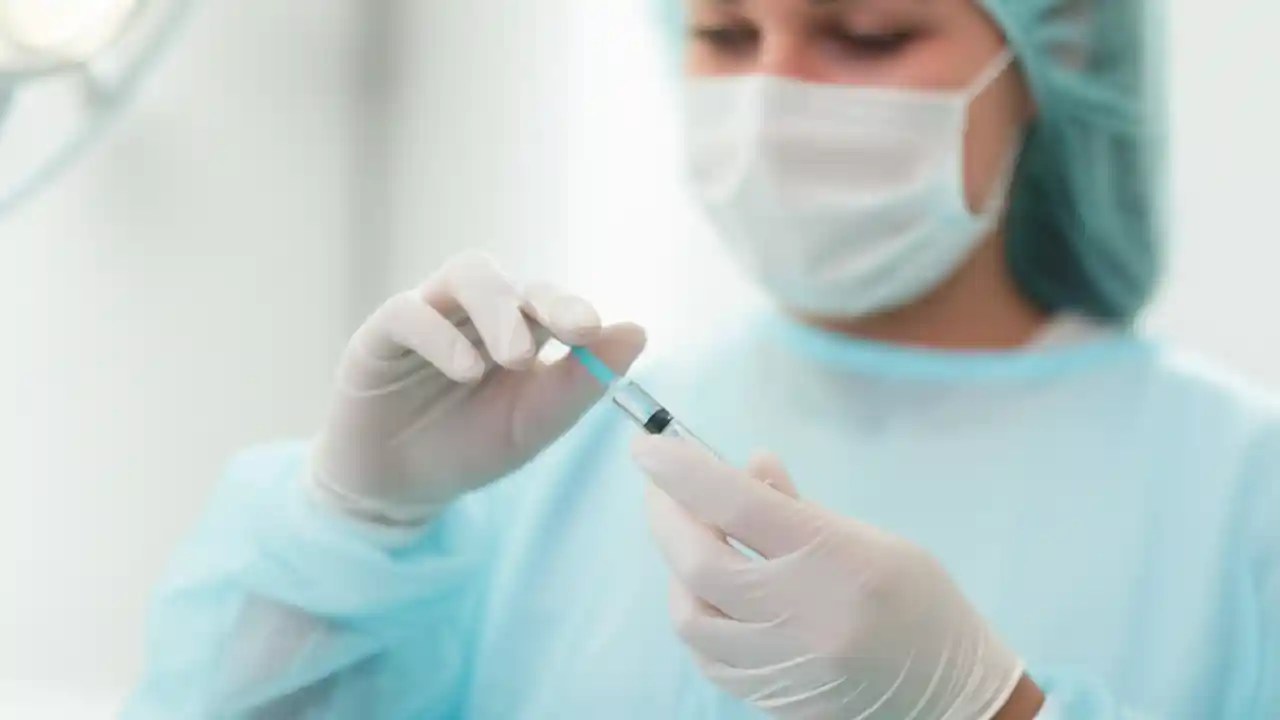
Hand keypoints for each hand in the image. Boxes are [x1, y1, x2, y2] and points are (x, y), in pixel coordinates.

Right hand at [311, 251, 645, 525]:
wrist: (400, 488)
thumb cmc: (471, 447)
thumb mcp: (534, 425)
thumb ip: (581, 382)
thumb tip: (638, 331)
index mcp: (517, 327)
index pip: (547, 300)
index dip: (573, 307)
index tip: (596, 329)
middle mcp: (473, 311)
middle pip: (510, 278)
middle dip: (545, 301)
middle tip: (573, 332)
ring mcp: (428, 314)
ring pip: (464, 275)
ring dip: (497, 308)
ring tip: (516, 357)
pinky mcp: (380, 334)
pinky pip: (408, 312)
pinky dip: (440, 335)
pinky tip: (465, 370)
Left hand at [633, 435, 1028, 719]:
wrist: (951, 700)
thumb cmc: (918, 603)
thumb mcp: (870, 538)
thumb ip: (795, 507)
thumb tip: (742, 464)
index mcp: (834, 558)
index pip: (737, 504)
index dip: (682, 472)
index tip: (648, 447)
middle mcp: (805, 614)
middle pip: (700, 562)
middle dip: (666, 515)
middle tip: (658, 487)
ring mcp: (785, 665)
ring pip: (691, 615)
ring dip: (676, 569)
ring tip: (687, 541)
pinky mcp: (772, 699)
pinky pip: (707, 656)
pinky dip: (695, 615)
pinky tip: (705, 592)